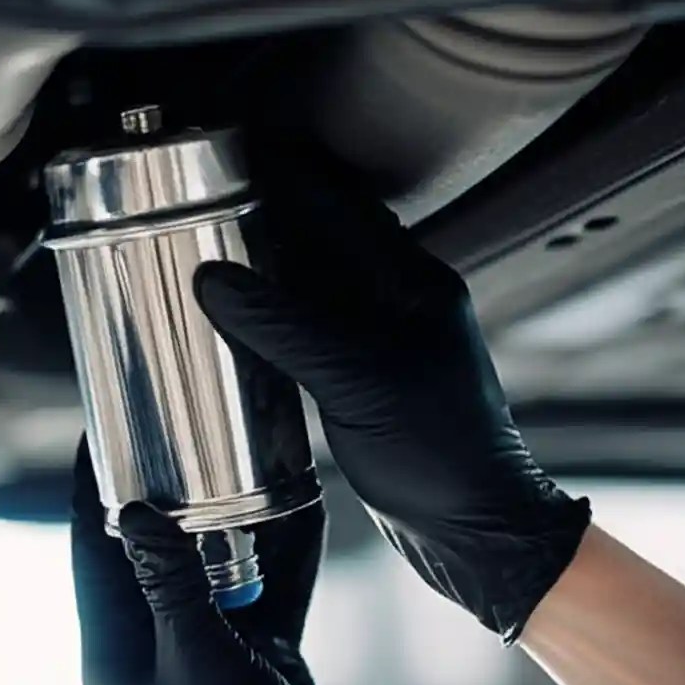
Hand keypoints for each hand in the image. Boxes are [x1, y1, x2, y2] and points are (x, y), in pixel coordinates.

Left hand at [70, 440, 325, 684]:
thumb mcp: (194, 657)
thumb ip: (170, 586)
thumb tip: (137, 515)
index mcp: (118, 649)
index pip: (92, 552)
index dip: (94, 492)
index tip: (99, 440)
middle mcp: (159, 641)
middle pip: (159, 549)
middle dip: (176, 495)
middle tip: (184, 440)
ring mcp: (211, 646)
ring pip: (221, 562)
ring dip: (243, 518)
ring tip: (253, 463)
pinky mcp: (261, 652)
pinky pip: (274, 586)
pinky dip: (291, 552)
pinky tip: (304, 510)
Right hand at [192, 137, 590, 644]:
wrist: (477, 530)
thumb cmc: (446, 456)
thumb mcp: (356, 381)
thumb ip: (284, 327)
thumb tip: (216, 280)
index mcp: (412, 280)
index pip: (338, 203)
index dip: (284, 173)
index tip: (234, 153)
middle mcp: (400, 299)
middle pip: (323, 234)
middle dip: (267, 212)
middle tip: (207, 198)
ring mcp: (383, 337)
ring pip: (314, 280)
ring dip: (268, 262)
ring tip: (211, 248)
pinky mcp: (366, 375)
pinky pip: (310, 325)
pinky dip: (272, 313)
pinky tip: (240, 320)